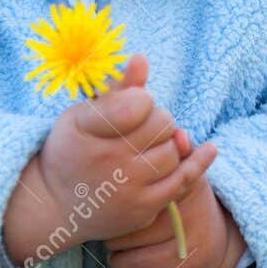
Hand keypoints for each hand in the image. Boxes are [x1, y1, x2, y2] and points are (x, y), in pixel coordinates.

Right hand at [7, 54, 215, 261]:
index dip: (142, 99)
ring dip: (168, 143)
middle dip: (158, 120)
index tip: (134, 104)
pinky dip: (198, 162)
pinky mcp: (143, 209)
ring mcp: (127, 188)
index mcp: (88, 129)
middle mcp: (108, 160)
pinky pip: (182, 183)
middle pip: (162, 125)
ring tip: (150, 144)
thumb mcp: (83, 114)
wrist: (55, 205)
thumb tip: (141, 58)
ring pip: (172, 152)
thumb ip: (116, 89)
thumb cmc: (71, 149)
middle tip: (142, 126)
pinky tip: (210, 148)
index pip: (139, 103)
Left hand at [104, 128, 246, 267]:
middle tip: (114, 212)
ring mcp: (183, 243)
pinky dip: (121, 259)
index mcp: (188, 184)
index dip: (124, 185)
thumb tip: (179, 134)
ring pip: (123, 240)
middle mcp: (187, 213)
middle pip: (129, 211)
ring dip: (115, 238)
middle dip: (116, 215)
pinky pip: (129, 263)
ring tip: (119, 232)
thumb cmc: (188, 203)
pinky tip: (125, 252)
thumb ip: (179, 152)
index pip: (148, 178)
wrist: (216, 245)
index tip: (114, 186)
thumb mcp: (187, 174)